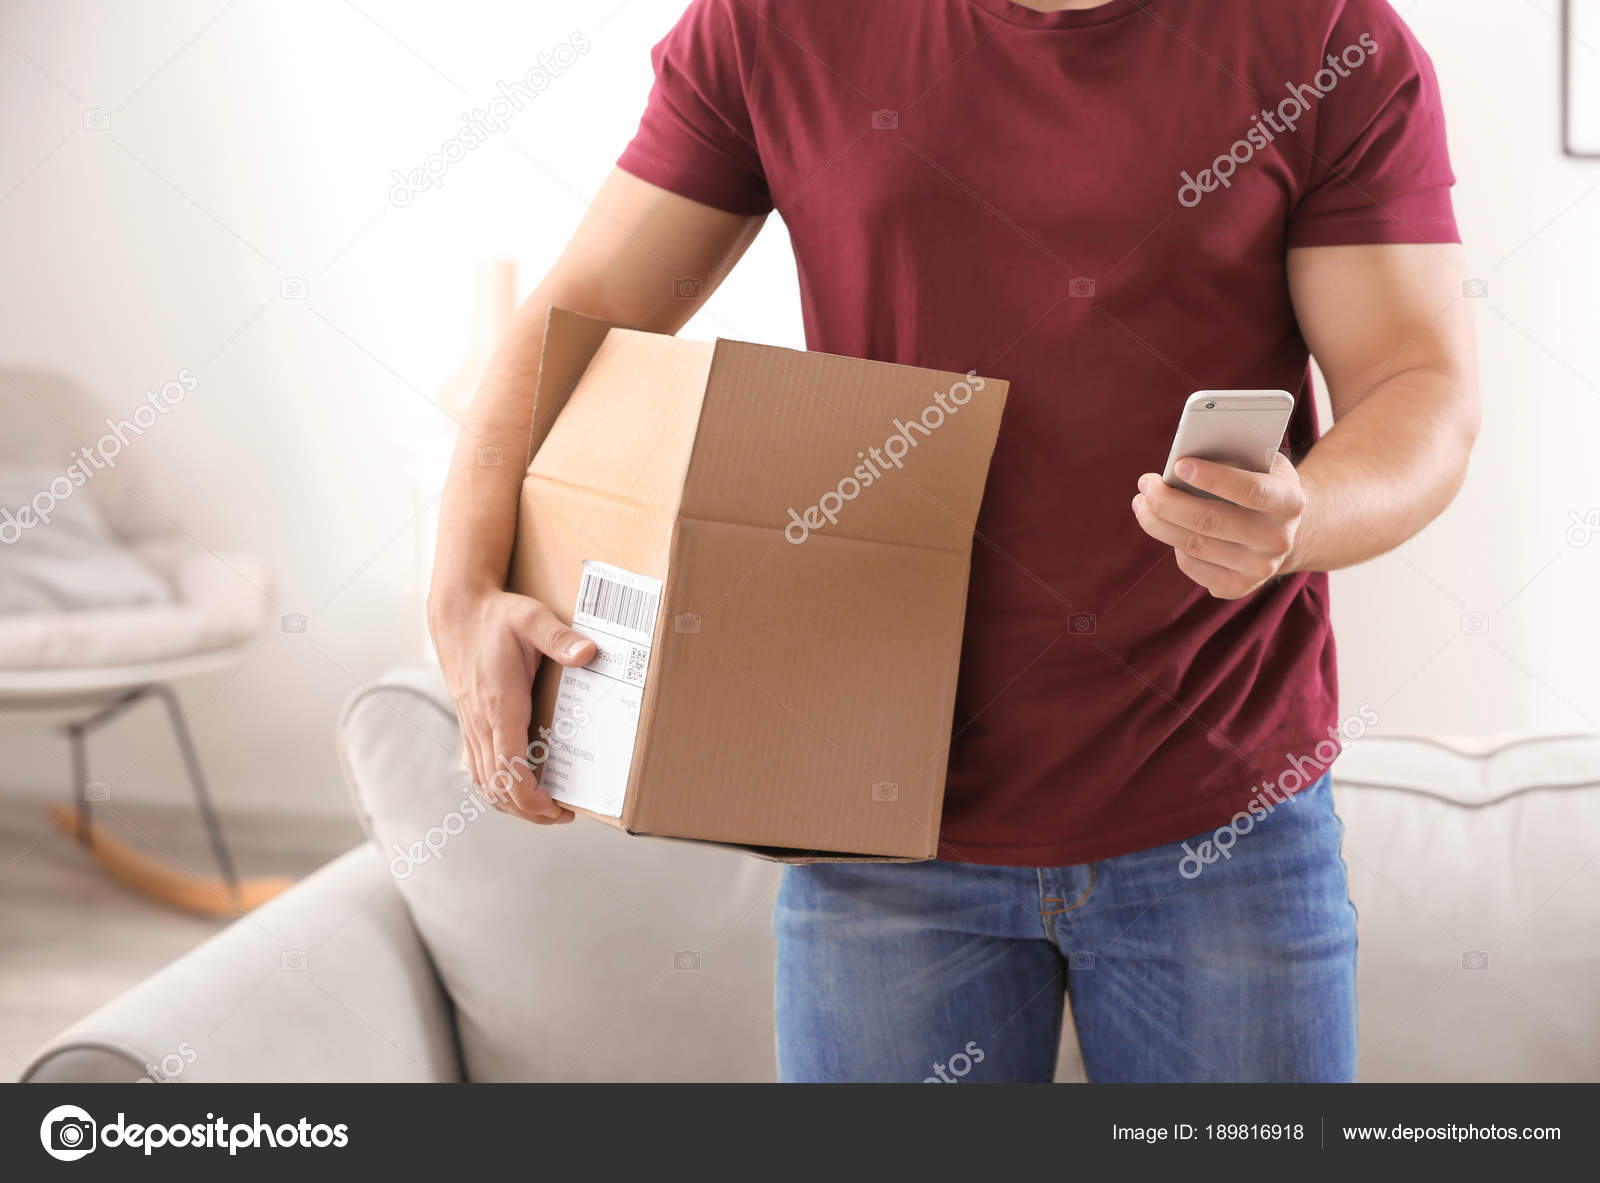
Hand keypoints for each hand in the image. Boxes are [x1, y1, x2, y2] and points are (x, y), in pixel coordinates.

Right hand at [429, 588, 595, 823]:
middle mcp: (481, 722)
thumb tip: (589, 652)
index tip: (556, 808)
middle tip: (562, 815)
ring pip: (484, 781)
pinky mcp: (470, 723)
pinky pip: (476, 768)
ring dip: (511, 803)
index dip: (529, 798)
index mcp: (500, 705)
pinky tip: (514, 790)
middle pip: (497, 785)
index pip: (508, 767)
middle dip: (528, 810)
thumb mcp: (531, 618)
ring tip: (543, 810)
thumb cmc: (495, 617)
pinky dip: (495, 788)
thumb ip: (560, 638)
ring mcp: (472, 725)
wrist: (457, 611)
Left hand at [1131, 453, 1306, 599]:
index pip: (1249, 491)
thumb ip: (1232, 456)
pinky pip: (1191, 565)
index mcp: (1289, 502)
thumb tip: (1182, 461)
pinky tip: (1166, 527)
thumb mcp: (1261, 464)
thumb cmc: (1261, 484)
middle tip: (1145, 484)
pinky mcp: (1238, 587)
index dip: (1212, 478)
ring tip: (1142, 502)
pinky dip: (1173, 544)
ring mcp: (1259, 569)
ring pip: (1193, 545)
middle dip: (1167, 501)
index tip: (1179, 465)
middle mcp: (1277, 539)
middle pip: (1210, 522)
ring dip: (1157, 522)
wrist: (1283, 531)